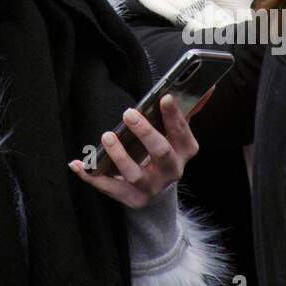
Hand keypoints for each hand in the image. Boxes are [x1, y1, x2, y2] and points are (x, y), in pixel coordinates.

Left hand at [68, 95, 198, 209]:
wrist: (157, 192)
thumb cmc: (164, 150)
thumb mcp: (177, 132)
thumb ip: (188, 110)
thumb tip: (207, 86)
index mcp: (185, 150)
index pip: (182, 132)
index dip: (174, 116)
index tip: (164, 97)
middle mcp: (172, 171)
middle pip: (161, 153)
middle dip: (146, 133)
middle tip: (129, 113)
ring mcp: (152, 188)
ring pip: (135, 175)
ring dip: (120, 156)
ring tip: (107, 136)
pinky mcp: (132, 200)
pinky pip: (109, 188)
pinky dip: (92, 177)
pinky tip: (77, 163)